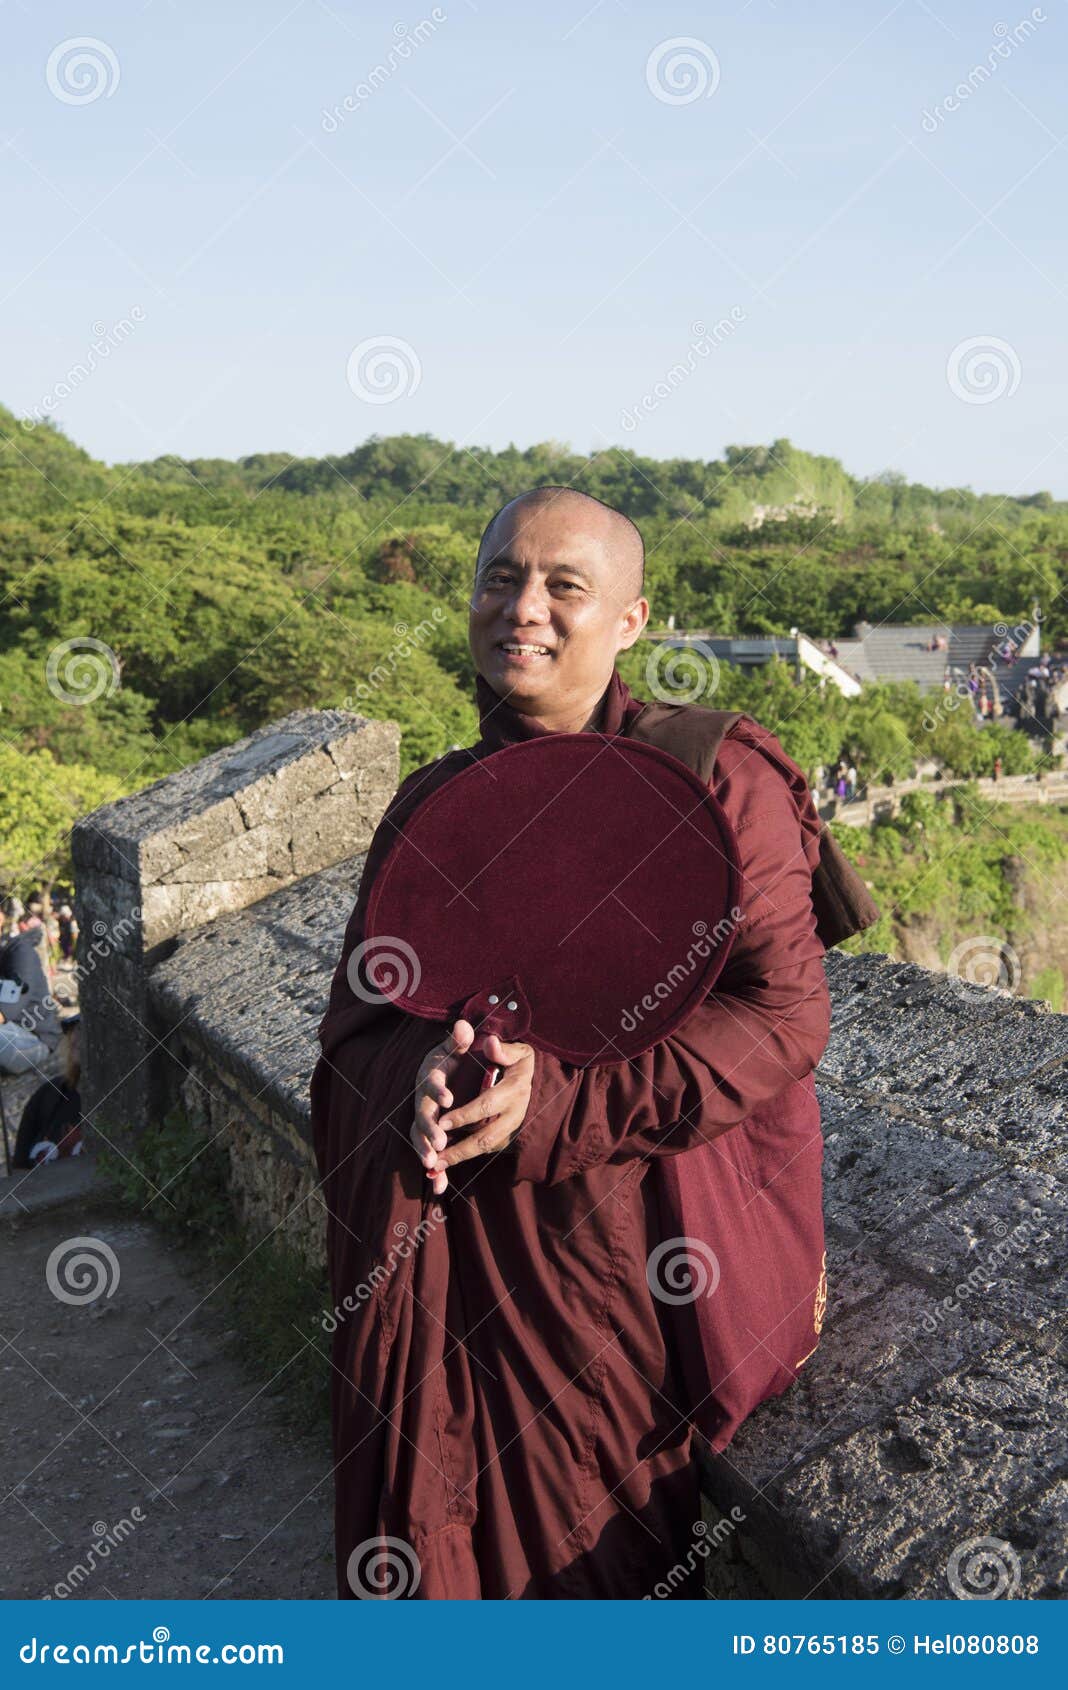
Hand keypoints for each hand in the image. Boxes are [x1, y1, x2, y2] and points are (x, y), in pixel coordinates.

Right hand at [411, 1019, 476, 1197]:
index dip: (438, 1090)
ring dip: (425, 1150)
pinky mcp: (427, 1135)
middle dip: (429, 1129)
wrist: (435, 1073)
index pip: (431, 1084)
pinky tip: (440, 1189)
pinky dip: (435, 1171)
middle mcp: (422, 1100)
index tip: (449, 1097)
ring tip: (433, 1164)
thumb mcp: (452, 1048)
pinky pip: (428, 1153)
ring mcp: (423, 1119)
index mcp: (429, 1078)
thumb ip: (458, 1040)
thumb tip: (464, 1026)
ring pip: (419, 1137)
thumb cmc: (448, 1060)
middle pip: (421, 1115)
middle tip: (439, 1141)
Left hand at [431, 1032, 534, 1188]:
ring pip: (484, 1148)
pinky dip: (466, 1157)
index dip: (464, 1115)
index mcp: (514, 1090)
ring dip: (460, 1158)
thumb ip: (503, 1049)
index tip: (442, 1122)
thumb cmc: (521, 1061)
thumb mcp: (518, 1050)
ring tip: (436, 1167)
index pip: (486, 1105)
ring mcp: (511, 1128)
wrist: (538, 1078)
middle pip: (485, 1137)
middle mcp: (514, 1114)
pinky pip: (485, 1149)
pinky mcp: (506, 1136)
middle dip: (460, 1148)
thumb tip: (490, 1043)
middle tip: (436, 1155)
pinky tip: (446, 1163)